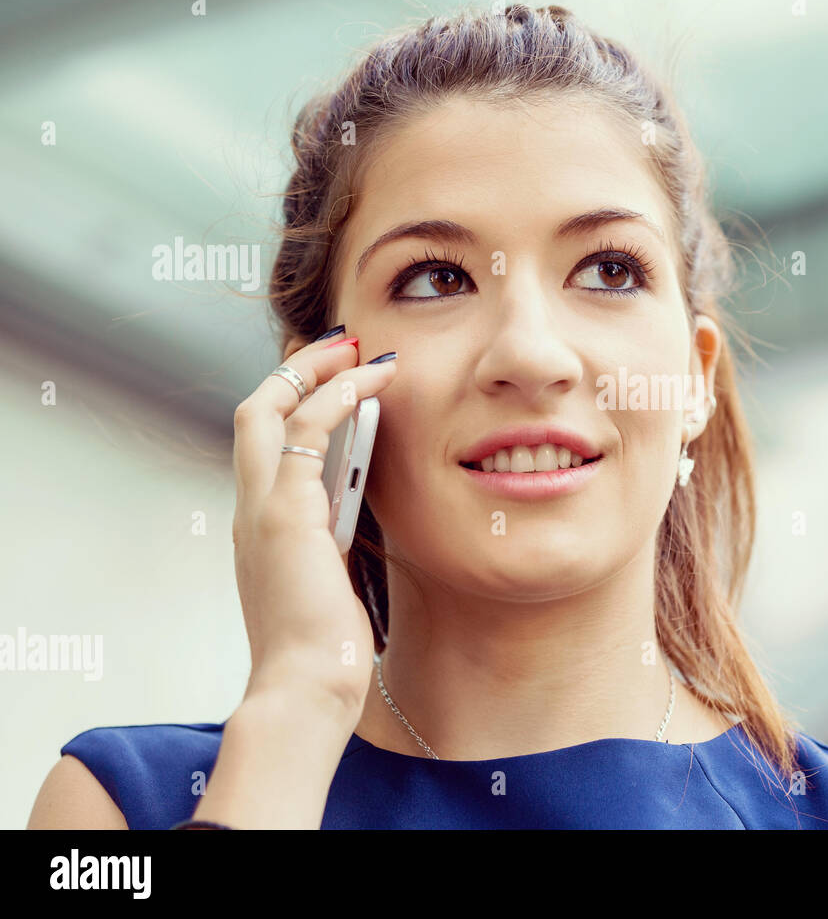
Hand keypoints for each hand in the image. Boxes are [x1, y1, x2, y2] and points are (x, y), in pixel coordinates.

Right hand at [230, 332, 396, 712]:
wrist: (305, 688)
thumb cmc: (323, 648)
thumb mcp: (328, 581)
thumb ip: (334, 541)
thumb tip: (360, 515)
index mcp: (261, 525)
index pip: (266, 444)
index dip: (297, 402)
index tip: (338, 378)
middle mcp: (250, 509)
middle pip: (252, 410)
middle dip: (296, 368)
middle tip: (343, 344)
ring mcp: (260, 508)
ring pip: (267, 407)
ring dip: (317, 369)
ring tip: (362, 349)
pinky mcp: (284, 514)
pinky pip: (303, 432)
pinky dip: (337, 396)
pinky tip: (373, 382)